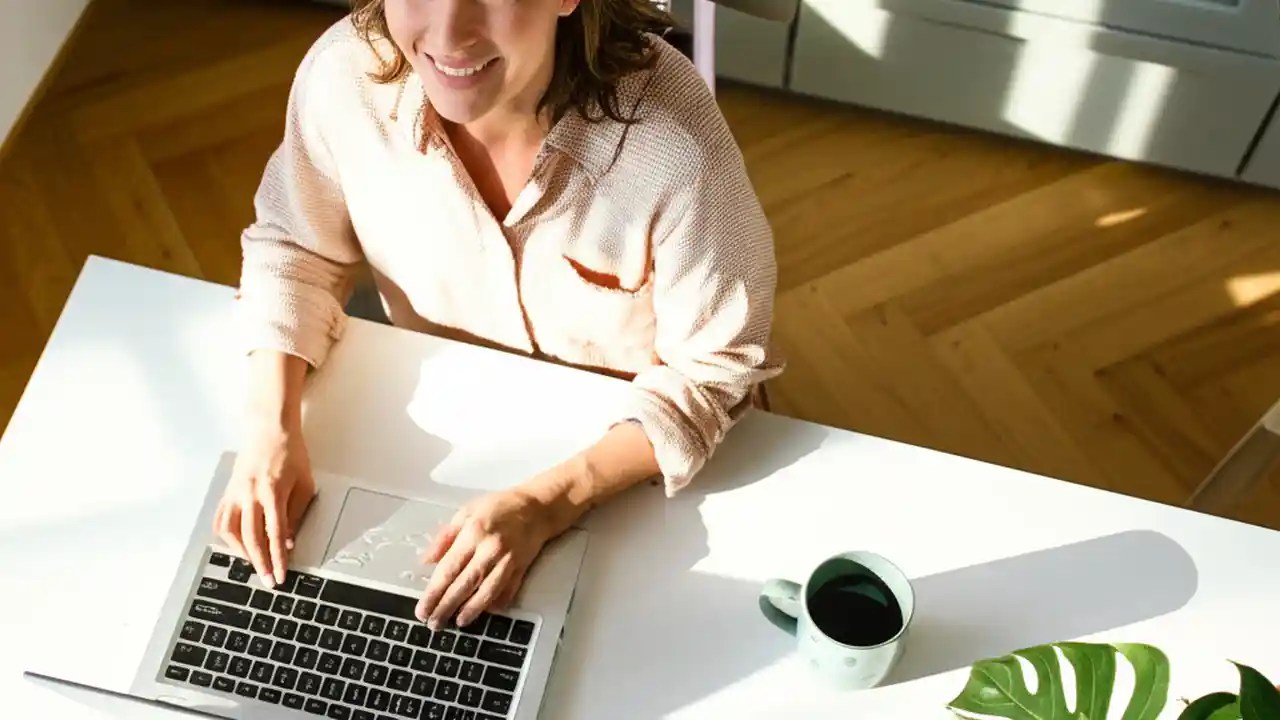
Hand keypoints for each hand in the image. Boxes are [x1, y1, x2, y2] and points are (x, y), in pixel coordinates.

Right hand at [214, 424, 315, 586]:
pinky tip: (237, 544)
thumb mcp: (304, 483)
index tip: (281, 575)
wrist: (269, 429)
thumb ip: (296, 513)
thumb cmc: (291, 453)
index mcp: (272, 492)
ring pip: (230, 532)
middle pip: (252, 538)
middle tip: (267, 580)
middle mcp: (250, 494)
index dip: (278, 559)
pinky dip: (227, 536)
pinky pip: (221, 519)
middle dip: (260, 563)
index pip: (275, 534)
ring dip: (241, 552)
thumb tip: (287, 541)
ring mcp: (235, 493)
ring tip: (254, 563)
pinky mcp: (228, 491)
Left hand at [416, 486, 563, 628]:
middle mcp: (490, 549)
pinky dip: (497, 604)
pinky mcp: (521, 568)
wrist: (536, 508)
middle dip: (447, 607)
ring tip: (458, 622)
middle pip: (465, 584)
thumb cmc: (499, 507)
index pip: (448, 569)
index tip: (423, 608)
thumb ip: (445, 537)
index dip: (434, 592)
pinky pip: (508, 591)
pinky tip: (486, 613)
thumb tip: (427, 560)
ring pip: (487, 592)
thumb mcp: (466, 512)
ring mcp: (508, 560)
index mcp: (473, 534)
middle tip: (434, 623)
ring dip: (471, 610)